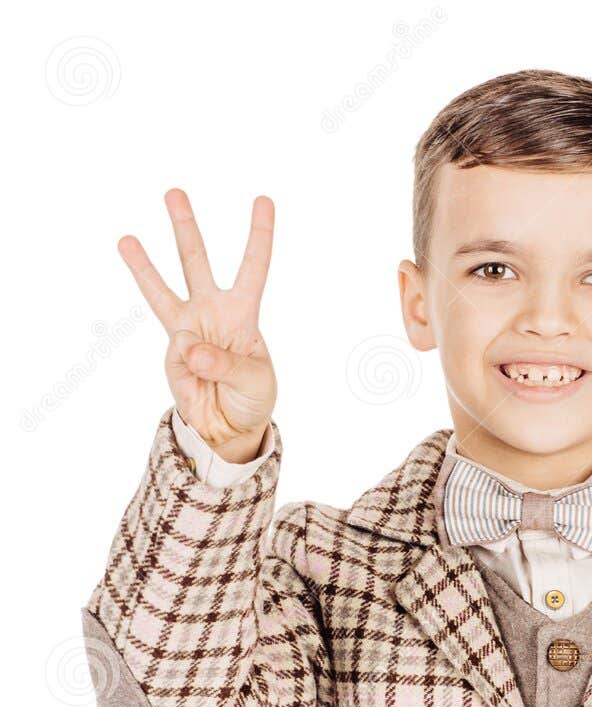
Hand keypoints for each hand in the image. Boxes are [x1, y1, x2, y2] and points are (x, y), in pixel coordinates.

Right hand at [118, 188, 277, 458]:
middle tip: (173, 192)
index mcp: (242, 312)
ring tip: (126, 239)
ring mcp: (188, 330)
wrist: (227, 429)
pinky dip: (190, 368)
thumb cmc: (250, 398)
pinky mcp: (172, 354)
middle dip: (184, 227)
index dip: (259, 235)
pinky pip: (178, 354)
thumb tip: (188, 345)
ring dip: (143, 266)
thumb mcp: (254, 381)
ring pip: (163, 291)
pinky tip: (199, 381)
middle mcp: (211, 312)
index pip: (253, 267)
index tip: (263, 200)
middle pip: (196, 262)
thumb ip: (225, 362)